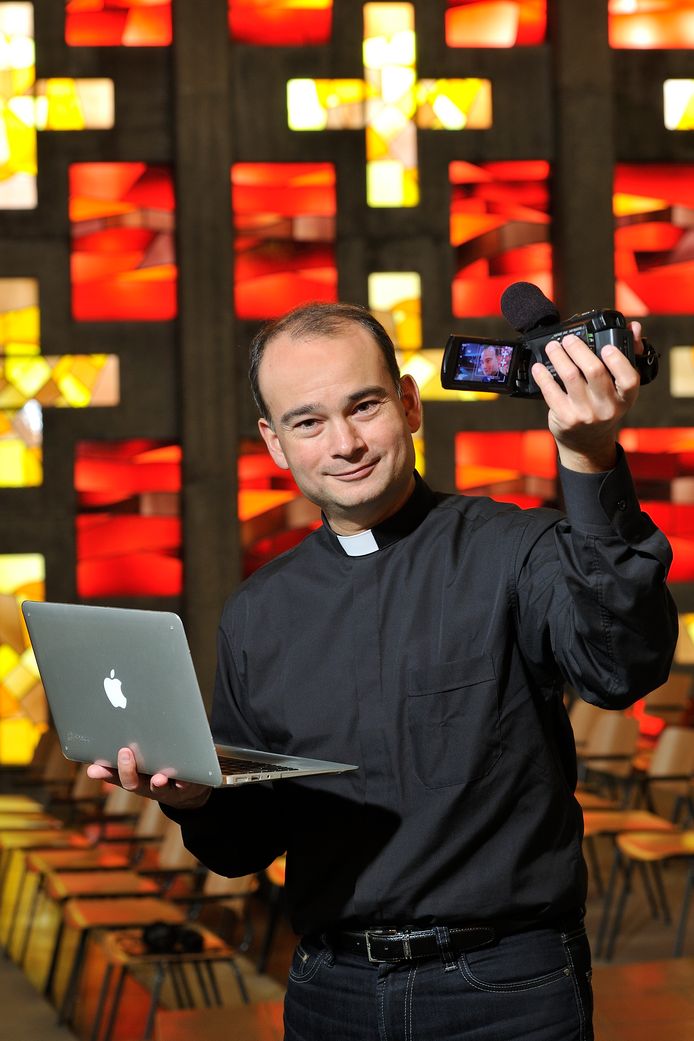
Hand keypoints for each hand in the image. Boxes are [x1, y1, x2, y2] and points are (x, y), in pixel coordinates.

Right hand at [87, 747, 210, 809]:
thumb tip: (106, 745)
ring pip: (158, 788)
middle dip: (127, 770)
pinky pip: (184, 786)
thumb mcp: (143, 766)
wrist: (189, 792)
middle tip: (124, 752)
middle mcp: (147, 786)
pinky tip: (182, 778)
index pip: (114, 776)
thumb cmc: (160, 771)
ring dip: (157, 783)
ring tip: (157, 778)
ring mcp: (166, 789)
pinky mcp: (187, 787)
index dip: (104, 773)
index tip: (93, 768)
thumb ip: (128, 757)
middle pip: (132, 783)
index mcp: (135, 778)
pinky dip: (183, 782)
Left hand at [531, 323, 642, 472]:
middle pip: (594, 371)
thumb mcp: (619, 389)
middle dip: (579, 350)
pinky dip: (543, 376)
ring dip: (558, 357)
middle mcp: (606, 407)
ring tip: (553, 347)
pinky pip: (551, 391)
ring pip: (570, 376)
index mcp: (625, 398)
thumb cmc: (603, 407)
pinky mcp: (565, 418)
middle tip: (569, 339)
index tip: (605, 346)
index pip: (629, 379)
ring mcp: (585, 414)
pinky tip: (539, 367)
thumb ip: (628, 357)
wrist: (586, 443)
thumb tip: (634, 327)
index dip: (618, 361)